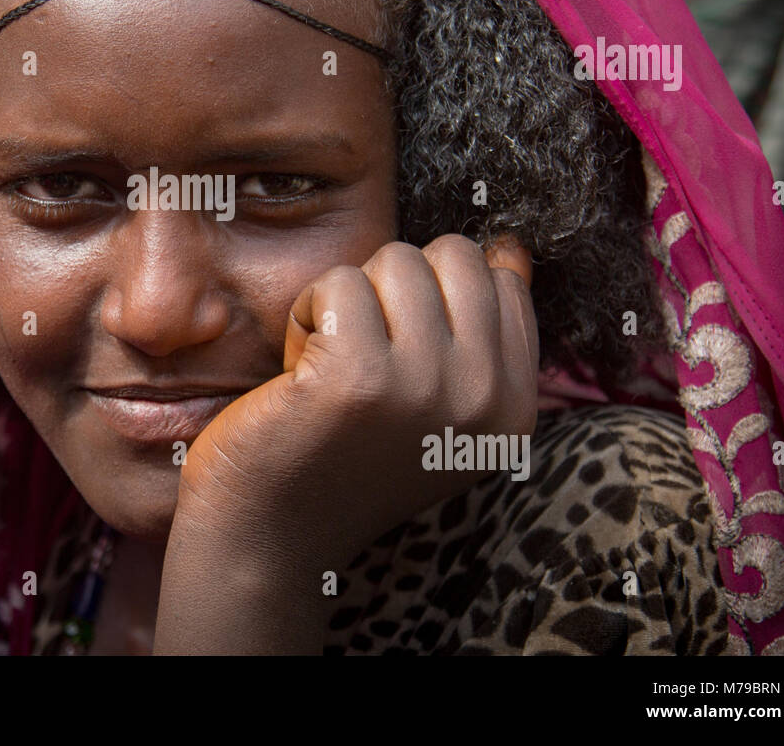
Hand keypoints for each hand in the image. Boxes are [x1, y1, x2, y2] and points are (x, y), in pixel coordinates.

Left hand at [173, 233, 538, 571]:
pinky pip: (338, 283)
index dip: (435, 294)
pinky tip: (300, 369)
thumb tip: (507, 249)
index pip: (504, 281)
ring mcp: (423, 387)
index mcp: (513, 407)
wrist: (270, 534)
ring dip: (347, 301)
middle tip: (361, 353)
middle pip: (452, 257)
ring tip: (330, 363)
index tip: (399, 352)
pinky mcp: (357, 376)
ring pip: (394, 261)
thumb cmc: (343, 458)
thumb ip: (481, 336)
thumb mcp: (439, 411)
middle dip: (393, 287)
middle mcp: (482, 399)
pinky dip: (307, 314)